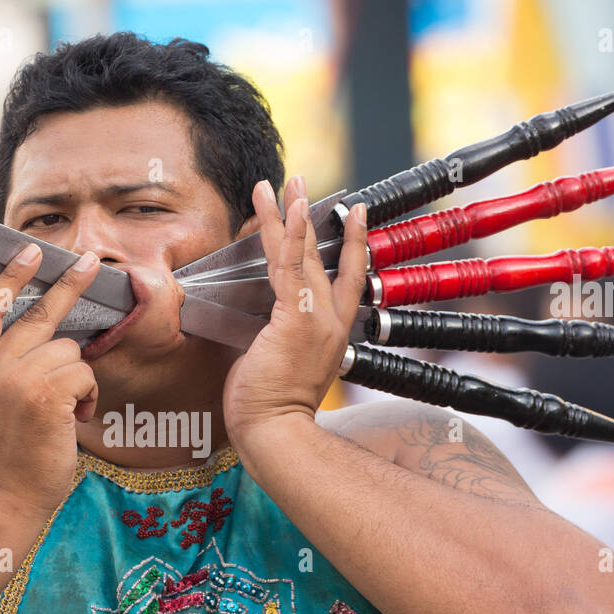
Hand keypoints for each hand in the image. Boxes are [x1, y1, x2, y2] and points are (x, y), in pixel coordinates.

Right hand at [0, 243, 100, 516]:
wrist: (4, 497)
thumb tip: (20, 329)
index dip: (9, 276)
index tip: (30, 251)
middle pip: (37, 314)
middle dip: (70, 284)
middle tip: (91, 260)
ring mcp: (14, 378)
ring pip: (68, 350)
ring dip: (76, 379)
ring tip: (63, 411)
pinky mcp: (45, 394)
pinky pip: (83, 372)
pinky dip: (87, 396)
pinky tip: (72, 419)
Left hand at [222, 175, 368, 450]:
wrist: (275, 432)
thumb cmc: (270, 409)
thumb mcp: (281, 366)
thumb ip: (278, 339)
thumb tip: (258, 326)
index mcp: (333, 333)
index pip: (348, 280)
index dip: (353, 245)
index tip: (354, 214)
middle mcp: (331, 321)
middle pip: (323, 257)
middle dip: (312, 217)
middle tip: (302, 184)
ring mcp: (315, 318)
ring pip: (303, 254)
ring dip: (291, 214)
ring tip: (284, 182)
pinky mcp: (295, 318)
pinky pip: (291, 266)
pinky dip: (289, 235)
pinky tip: (287, 209)